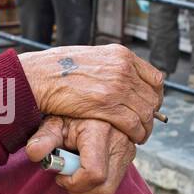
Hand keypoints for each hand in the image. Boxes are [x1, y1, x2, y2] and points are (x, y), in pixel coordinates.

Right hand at [18, 44, 163, 143]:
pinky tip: (131, 138)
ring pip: (145, 113)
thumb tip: (124, 78)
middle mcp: (122, 68)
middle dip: (151, 115)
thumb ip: (111, 66)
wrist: (37, 76)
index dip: (155, 96)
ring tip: (138, 135)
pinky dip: (136, 134)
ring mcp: (116, 86)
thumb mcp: (91, 57)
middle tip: (143, 125)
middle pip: (153, 98)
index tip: (148, 106)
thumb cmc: (57, 69)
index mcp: (121, 55)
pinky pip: (133, 124)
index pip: (155, 79)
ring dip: (145, 128)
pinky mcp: (106, 105)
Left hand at [25, 115, 135, 193]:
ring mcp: (128, 149)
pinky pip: (114, 181)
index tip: (59, 175)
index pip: (93, 173)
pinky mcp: (130, 155)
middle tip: (65, 177)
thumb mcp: (53, 123)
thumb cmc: (67, 115)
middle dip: (81, 190)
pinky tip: (85, 168)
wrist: (89, 103)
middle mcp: (119, 141)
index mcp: (99, 130)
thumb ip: (43, 139)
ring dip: (89, 188)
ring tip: (74, 172)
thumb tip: (34, 153)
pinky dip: (98, 182)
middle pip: (104, 187)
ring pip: (110, 188)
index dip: (74, 183)